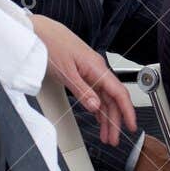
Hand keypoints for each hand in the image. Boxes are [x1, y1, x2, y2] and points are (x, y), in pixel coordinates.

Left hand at [30, 15, 136, 146]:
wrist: (38, 30)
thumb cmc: (51, 43)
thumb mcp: (65, 72)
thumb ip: (82, 91)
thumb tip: (95, 107)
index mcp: (97, 68)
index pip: (119, 93)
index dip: (127, 111)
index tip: (131, 126)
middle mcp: (97, 69)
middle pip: (112, 99)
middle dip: (115, 121)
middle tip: (112, 139)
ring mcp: (90, 71)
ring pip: (104, 98)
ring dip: (106, 117)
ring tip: (105, 134)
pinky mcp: (83, 72)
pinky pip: (96, 92)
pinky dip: (98, 107)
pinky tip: (98, 117)